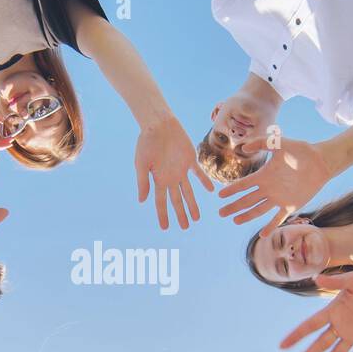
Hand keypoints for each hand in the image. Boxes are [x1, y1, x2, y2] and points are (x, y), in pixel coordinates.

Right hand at [135, 115, 212, 230]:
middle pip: (177, 200)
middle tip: (185, 227)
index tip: (165, 228)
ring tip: (197, 218)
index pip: (161, 202)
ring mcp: (181, 169)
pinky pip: (199, 173)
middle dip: (181, 214)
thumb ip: (143, 182)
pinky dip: (204, 181)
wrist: (158, 124)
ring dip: (192, 204)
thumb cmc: (146, 142)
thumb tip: (142, 201)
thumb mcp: (141, 163)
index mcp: (158, 180)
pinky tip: (211, 190)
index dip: (163, 215)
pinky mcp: (190, 159)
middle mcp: (170, 177)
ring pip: (188, 191)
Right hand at [217, 137, 335, 236]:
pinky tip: (262, 235)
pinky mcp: (290, 206)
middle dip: (234, 206)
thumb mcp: (280, 143)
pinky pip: (278, 218)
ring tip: (235, 221)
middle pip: (247, 200)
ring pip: (258, 210)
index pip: (244, 185)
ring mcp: (279, 198)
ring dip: (247, 216)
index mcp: (264, 175)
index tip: (220, 195)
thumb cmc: (300, 150)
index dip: (232, 190)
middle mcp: (268, 188)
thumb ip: (262, 143)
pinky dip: (270, 226)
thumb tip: (243, 148)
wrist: (320, 161)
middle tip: (221, 213)